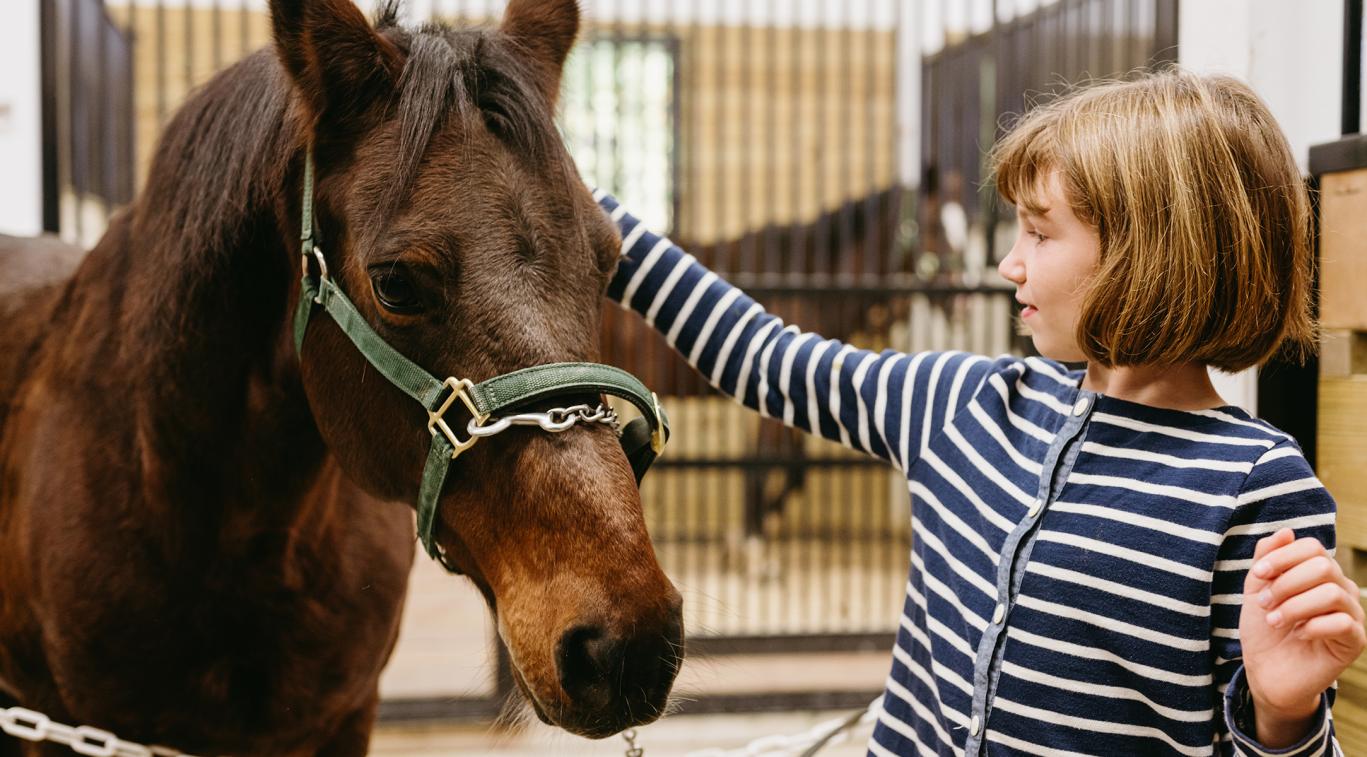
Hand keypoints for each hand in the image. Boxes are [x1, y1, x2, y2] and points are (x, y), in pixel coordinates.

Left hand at [1241, 528, 1365, 746]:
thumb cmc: (1264, 628)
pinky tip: (1298, 635)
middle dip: (1286, 583)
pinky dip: (1311, 626)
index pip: (1312, 547)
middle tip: (1266, 603)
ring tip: (1276, 620)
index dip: (1283, 556)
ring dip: (1295, 606)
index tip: (1258, 574)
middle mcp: (1340, 589)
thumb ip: (1267, 559)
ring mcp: (1352, 614)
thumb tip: (1286, 531)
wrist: (1266, 671)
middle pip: (1323, 566)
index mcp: (1318, 574)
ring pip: (1331, 592)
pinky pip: (1342, 622)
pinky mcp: (1355, 641)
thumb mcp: (1257, 589)